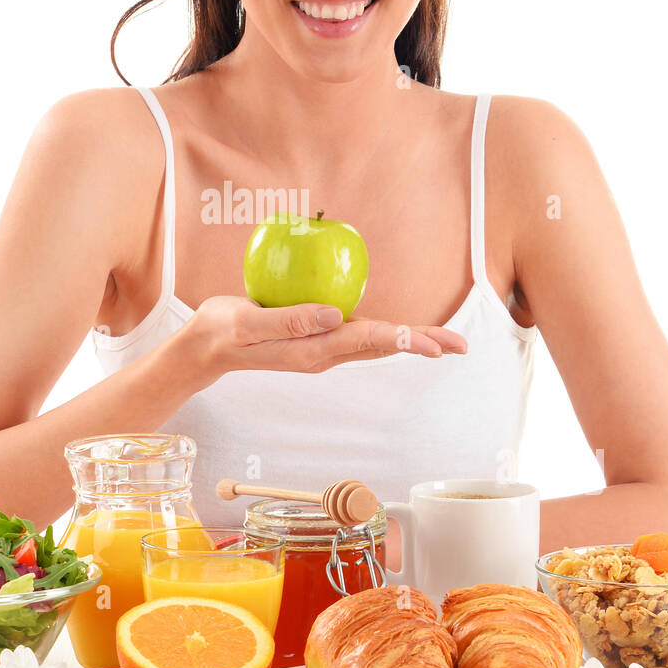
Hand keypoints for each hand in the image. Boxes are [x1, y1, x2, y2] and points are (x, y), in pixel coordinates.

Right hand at [177, 295, 467, 380]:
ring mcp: (321, 348)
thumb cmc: (222, 331)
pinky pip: (359, 334)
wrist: (206, 348)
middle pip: (381, 347)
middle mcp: (323, 353)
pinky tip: (402, 330)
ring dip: (409, 341)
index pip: (365, 342)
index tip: (432, 345)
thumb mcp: (247, 323)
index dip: (401, 339)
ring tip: (445, 342)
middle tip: (461, 345)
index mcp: (311, 351)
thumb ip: (287, 320)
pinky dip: (386, 332)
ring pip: (375, 343)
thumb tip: (333, 315)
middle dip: (421, 344)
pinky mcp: (316, 338)